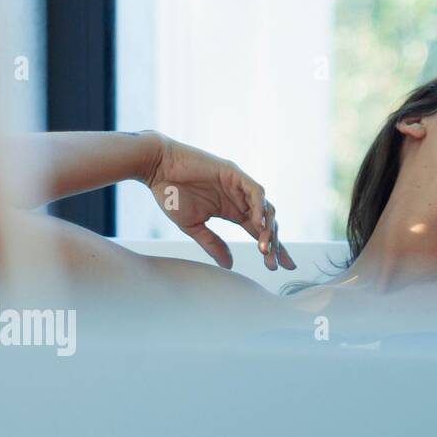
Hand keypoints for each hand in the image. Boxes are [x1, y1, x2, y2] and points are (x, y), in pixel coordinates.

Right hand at [141, 131, 295, 271]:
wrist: (157, 169)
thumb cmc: (172, 194)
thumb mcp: (193, 226)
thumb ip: (212, 244)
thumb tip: (229, 265)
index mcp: (233, 211)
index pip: (258, 231)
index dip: (272, 248)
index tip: (279, 267)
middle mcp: (241, 199)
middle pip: (267, 223)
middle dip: (274, 244)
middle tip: (273, 264)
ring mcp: (240, 186)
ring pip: (266, 208)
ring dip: (267, 230)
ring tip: (265, 249)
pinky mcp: (234, 173)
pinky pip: (255, 191)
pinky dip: (259, 207)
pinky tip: (258, 224)